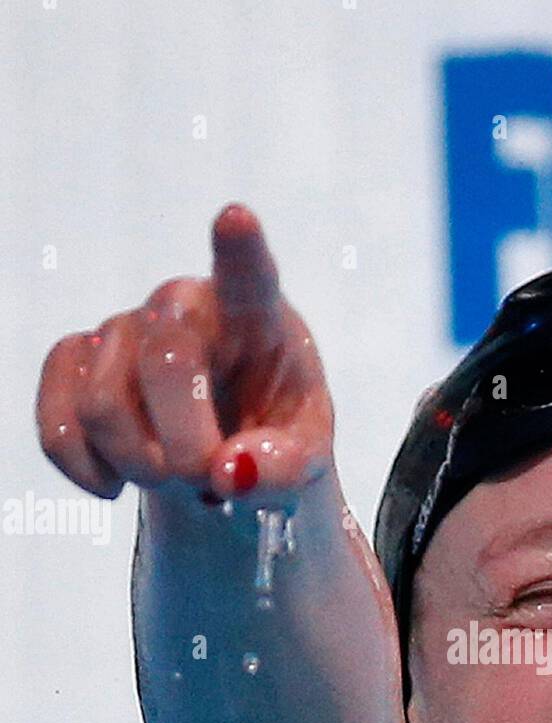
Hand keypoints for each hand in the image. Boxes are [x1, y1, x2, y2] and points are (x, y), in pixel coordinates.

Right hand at [35, 204, 332, 503]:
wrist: (224, 450)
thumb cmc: (273, 436)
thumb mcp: (303, 462)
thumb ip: (285, 468)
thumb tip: (229, 472)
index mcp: (255, 316)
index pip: (247, 276)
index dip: (238, 250)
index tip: (236, 219)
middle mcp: (183, 306)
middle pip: (166, 364)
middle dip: (185, 448)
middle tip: (208, 484)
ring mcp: (123, 328)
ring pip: (103, 405)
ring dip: (141, 466)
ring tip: (177, 480)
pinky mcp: (76, 362)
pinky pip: (58, 424)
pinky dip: (87, 469)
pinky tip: (117, 485)